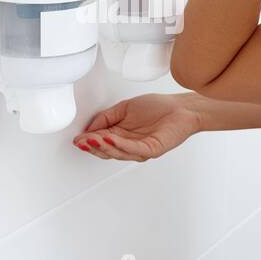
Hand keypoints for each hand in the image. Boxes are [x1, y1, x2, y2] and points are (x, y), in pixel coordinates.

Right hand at [73, 93, 204, 161]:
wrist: (182, 108)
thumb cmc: (159, 108)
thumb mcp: (124, 108)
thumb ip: (106, 117)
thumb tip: (89, 127)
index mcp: (122, 136)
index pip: (101, 142)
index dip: (88, 141)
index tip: (77, 138)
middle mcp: (130, 145)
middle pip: (107, 150)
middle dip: (92, 146)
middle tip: (81, 141)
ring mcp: (141, 149)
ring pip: (118, 152)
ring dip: (102, 146)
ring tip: (91, 140)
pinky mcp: (152, 149)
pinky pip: (133, 148)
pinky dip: (119, 144)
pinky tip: (109, 138)